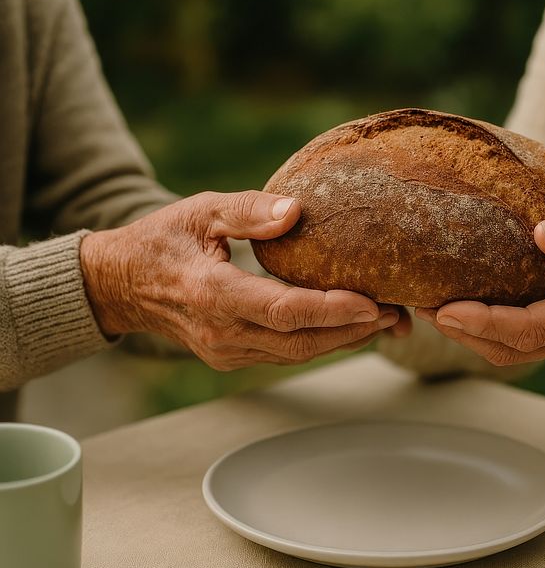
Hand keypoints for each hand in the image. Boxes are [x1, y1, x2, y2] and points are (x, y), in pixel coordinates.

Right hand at [80, 190, 410, 369]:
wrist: (122, 284)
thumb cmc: (164, 239)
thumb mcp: (201, 209)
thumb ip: (249, 210)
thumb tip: (296, 211)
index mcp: (212, 293)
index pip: (283, 310)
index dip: (331, 310)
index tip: (372, 302)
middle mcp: (221, 333)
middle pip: (300, 341)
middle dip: (353, 330)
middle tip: (397, 312)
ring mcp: (226, 352)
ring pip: (298, 354)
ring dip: (346, 340)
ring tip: (389, 320)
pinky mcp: (233, 358)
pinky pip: (287, 354)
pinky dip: (324, 342)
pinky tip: (354, 326)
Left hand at [414, 207, 544, 365]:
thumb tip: (541, 233)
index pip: (534, 328)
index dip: (488, 323)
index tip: (448, 310)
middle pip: (513, 349)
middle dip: (464, 332)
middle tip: (420, 306)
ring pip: (512, 351)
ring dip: (469, 335)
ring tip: (428, 306)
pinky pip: (519, 341)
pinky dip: (485, 330)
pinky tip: (459, 306)